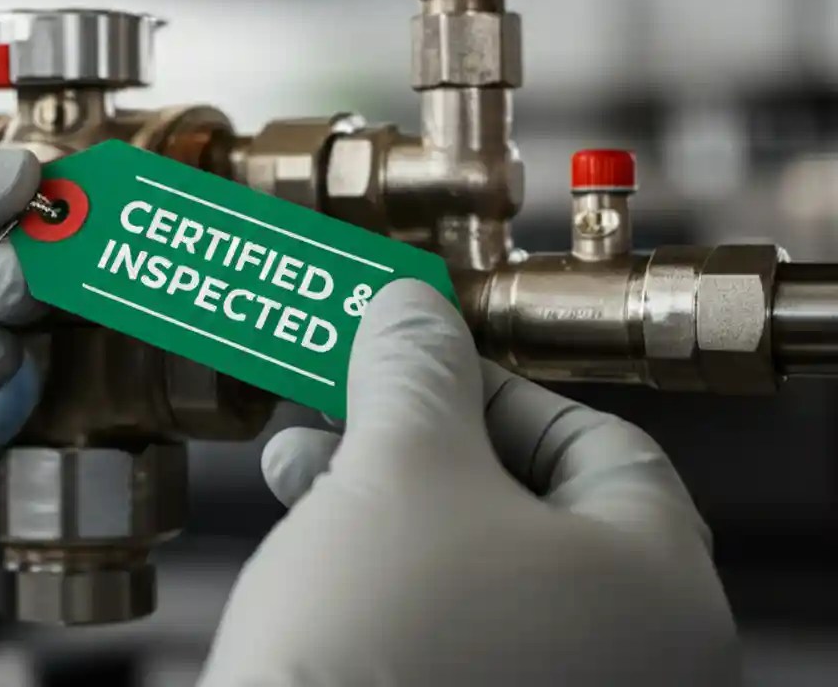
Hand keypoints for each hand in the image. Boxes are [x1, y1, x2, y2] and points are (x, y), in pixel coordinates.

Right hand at [201, 280, 738, 685]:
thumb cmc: (377, 652)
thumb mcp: (400, 470)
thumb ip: (418, 369)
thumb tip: (413, 310)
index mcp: (657, 591)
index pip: (597, 442)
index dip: (497, 384)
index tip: (424, 357)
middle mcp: (628, 658)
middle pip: (527, 501)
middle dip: (419, 438)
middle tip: (356, 398)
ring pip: (473, 563)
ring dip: (385, 496)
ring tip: (303, 461)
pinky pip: (445, 622)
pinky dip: (384, 568)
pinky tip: (310, 532)